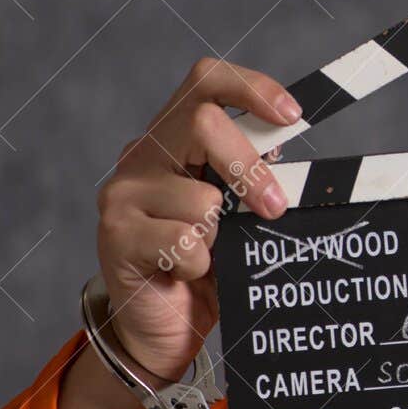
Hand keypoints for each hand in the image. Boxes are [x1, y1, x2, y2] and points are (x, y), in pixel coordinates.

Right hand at [93, 57, 299, 382]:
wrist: (162, 327)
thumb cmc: (208, 262)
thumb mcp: (239, 213)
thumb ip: (255, 181)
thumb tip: (286, 160)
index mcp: (175, 137)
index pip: (205, 81)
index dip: (251, 88)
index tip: (292, 115)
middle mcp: (143, 154)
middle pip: (203, 122)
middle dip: (248, 166)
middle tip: (274, 207)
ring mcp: (123, 192)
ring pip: (199, 196)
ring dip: (220, 233)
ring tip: (207, 253)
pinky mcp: (115, 234)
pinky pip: (181, 241)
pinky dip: (198, 263)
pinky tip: (184, 274)